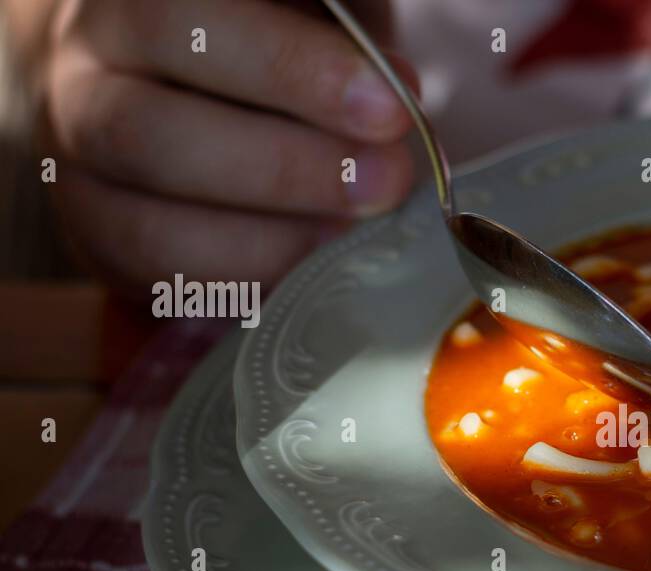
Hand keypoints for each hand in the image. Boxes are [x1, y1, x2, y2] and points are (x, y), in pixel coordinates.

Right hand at [35, 0, 416, 289]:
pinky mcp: (102, 249)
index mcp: (127, 3)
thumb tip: (395, 88)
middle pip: (153, 135)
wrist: (182, 85)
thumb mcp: (300, 12)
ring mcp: (80, 177)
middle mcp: (83, 84)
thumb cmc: (263, 38)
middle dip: (286, 169)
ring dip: (269, 245)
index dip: (291, 68)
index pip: (185, 24)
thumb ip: (337, 34)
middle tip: (388, 182)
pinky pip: (166, 286)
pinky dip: (250, 287)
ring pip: (149, 228)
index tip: (389, 107)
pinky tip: (319, 277)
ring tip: (358, 237)